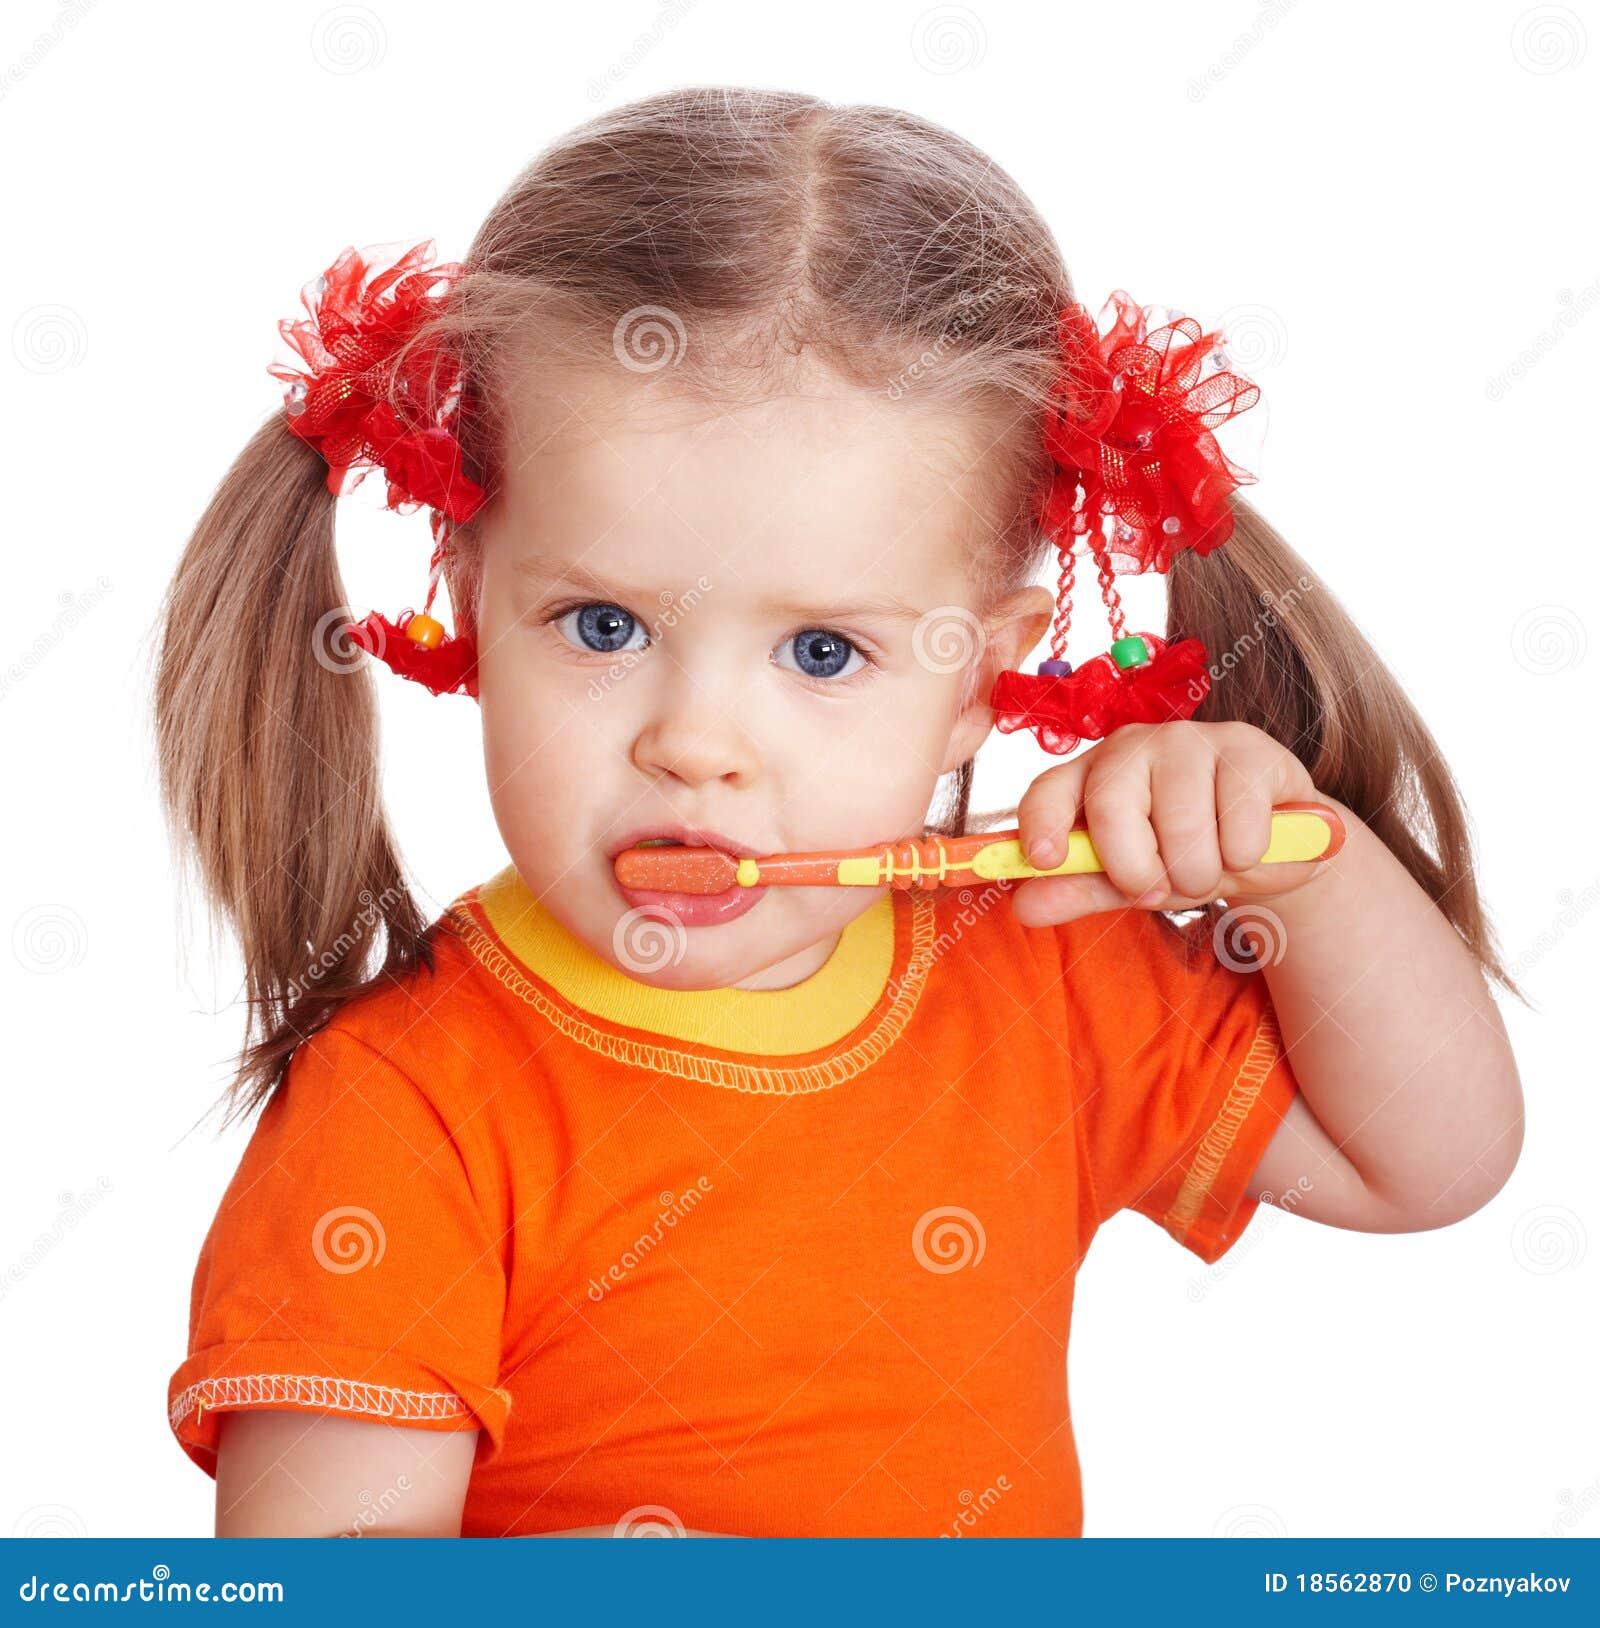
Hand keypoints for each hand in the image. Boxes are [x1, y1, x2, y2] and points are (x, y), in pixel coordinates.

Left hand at [1010, 720, 1334, 927]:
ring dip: (1198, 870)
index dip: (1041, 821)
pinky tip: (1248, 848)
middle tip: (1157, 893)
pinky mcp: (1247, 748)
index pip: (1048, 788)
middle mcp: (1133, 746)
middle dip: (1134, 868)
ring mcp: (1191, 739)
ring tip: (1210, 869)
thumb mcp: (1127, 881)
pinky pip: (1238, 816)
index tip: (1045, 860)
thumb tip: (1022, 907)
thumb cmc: (1185, 855)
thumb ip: (1077, 890)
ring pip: (1180, 818)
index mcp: (1090, 775)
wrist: (1271, 848)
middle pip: (1111, 804)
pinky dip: (1244, 853)